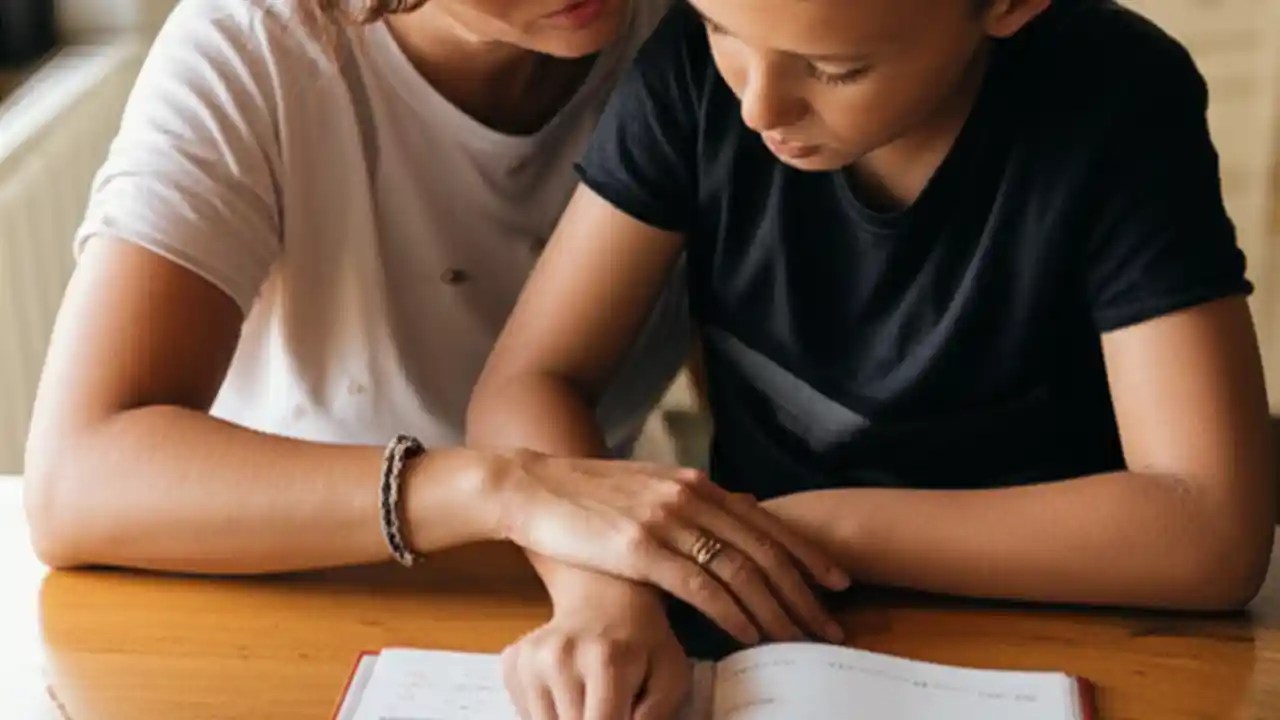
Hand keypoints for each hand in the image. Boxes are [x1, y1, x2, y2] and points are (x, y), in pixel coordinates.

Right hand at [489, 450, 849, 644]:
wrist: (533, 488)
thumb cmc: (590, 496)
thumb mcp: (651, 487)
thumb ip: (696, 501)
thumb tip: (743, 506)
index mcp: (696, 483)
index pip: (766, 523)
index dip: (807, 554)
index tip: (837, 583)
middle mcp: (691, 496)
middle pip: (764, 551)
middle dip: (805, 592)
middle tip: (832, 624)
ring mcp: (667, 521)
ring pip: (740, 571)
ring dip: (776, 610)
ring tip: (800, 638)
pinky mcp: (640, 549)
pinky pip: (700, 587)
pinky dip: (733, 612)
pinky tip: (750, 633)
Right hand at [503, 581, 690, 719]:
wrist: (604, 596)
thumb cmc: (644, 642)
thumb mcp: (670, 677)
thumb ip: (654, 717)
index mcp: (606, 660)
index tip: (622, 716)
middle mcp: (560, 657)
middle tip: (611, 706)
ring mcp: (530, 659)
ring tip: (590, 699)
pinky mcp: (512, 663)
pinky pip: (527, 714)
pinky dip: (549, 714)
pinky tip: (569, 692)